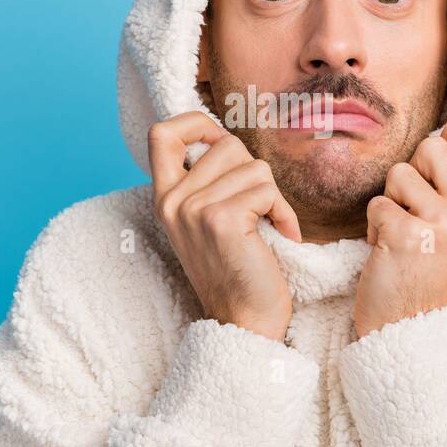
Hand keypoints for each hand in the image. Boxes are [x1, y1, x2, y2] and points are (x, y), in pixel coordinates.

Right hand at [149, 111, 302, 342]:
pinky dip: (284, 212)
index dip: (196, 124)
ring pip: (253, 165)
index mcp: (165, 197)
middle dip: (254, 171)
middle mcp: (172, 201)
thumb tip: (225, 139)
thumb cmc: (236, 270)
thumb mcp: (207, 221)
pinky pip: (267, 189)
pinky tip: (281, 235)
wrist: (244, 322)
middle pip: (226, 143)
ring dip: (272, 195)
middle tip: (258, 208)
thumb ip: (206, 182)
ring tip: (268, 225)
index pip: (162, 133)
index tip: (221, 145)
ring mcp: (193, 209)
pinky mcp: (221, 219)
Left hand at [352, 119, 446, 339]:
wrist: (414, 328)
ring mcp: (441, 224)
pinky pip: (377, 203)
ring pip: (399, 173)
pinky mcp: (407, 235)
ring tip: (401, 231)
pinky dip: (373, 225)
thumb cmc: (432, 271)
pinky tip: (387, 250)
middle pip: (432, 146)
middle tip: (413, 205)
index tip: (446, 142)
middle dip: (412, 169)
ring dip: (390, 199)